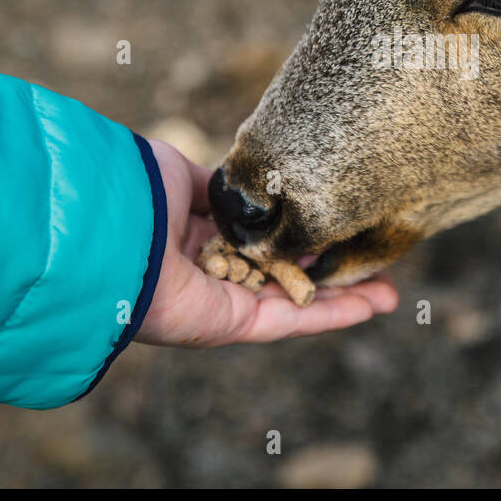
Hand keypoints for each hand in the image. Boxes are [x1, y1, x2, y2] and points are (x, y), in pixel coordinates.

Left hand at [135, 139, 397, 345]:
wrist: (109, 225)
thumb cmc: (138, 191)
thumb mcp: (186, 174)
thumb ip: (226, 189)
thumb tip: (259, 186)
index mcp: (194, 235)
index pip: (258, 241)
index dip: (299, 236)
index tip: (338, 226)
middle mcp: (210, 273)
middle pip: (283, 278)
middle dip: (330, 274)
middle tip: (375, 267)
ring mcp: (222, 303)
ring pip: (295, 303)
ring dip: (344, 301)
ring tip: (391, 294)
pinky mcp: (229, 326)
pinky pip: (290, 320)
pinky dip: (331, 315)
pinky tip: (371, 305)